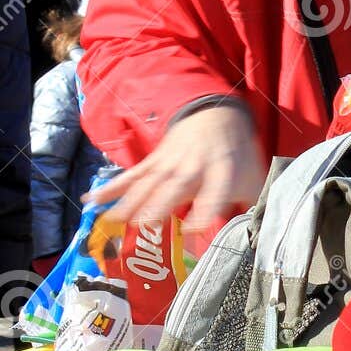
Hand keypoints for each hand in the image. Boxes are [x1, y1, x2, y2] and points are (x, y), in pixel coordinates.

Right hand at [85, 104, 266, 231]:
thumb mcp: (254, 175)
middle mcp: (193, 168)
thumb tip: (259, 236)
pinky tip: (91, 199)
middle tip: (143, 226)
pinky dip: (111, 187)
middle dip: (159, 206)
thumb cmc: (237, 153)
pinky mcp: (154, 162)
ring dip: (129, 202)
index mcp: (221, 173)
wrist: (216, 114)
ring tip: (111, 221)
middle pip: (174, 189)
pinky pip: (131, 176)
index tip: (190, 230)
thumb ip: (255, 205)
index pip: (213, 194)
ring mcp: (170, 164)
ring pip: (147, 185)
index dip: (203, 212)